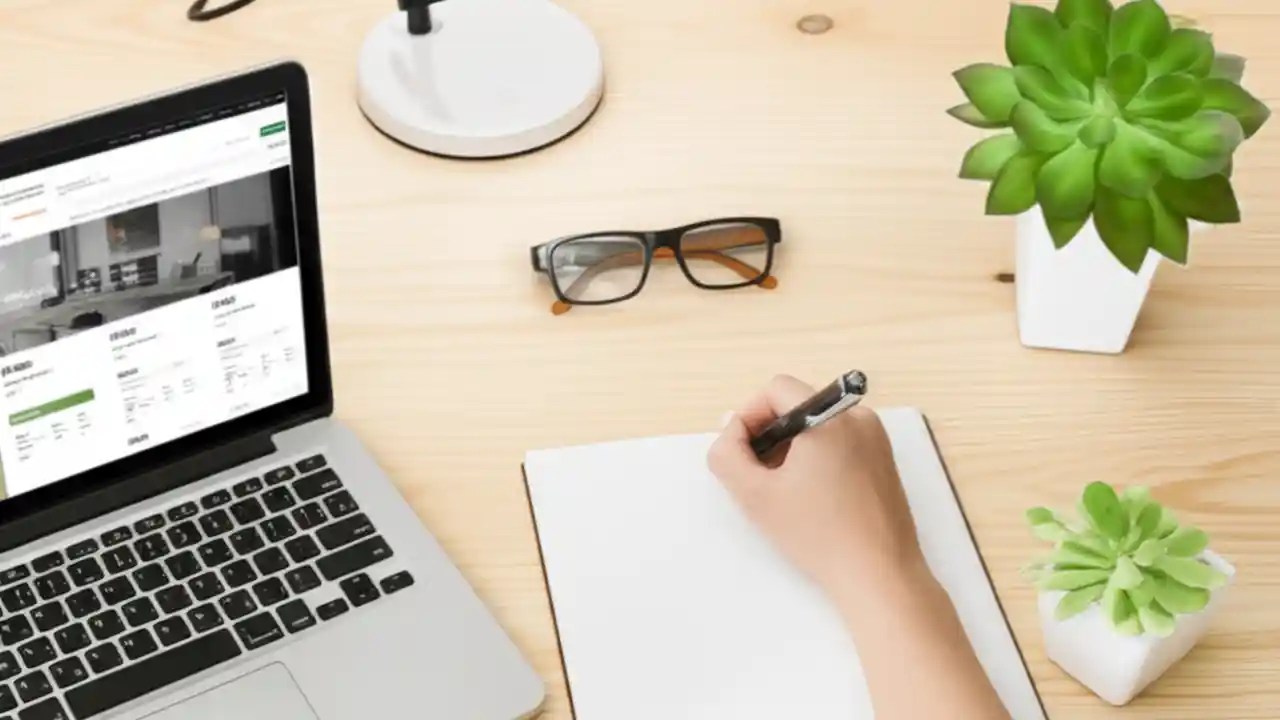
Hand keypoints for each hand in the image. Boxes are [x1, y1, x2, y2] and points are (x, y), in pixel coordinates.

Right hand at [707, 375, 930, 604]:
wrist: (878, 574)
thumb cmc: (821, 537)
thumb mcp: (754, 495)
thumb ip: (726, 454)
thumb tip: (730, 430)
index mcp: (829, 418)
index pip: (777, 389)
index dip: (749, 415)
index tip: (741, 449)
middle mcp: (858, 419)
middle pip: (799, 406)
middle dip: (770, 435)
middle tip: (758, 475)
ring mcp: (876, 439)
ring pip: (819, 426)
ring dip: (793, 449)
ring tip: (784, 490)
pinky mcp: (884, 460)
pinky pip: (841, 442)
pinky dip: (818, 459)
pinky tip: (810, 496)